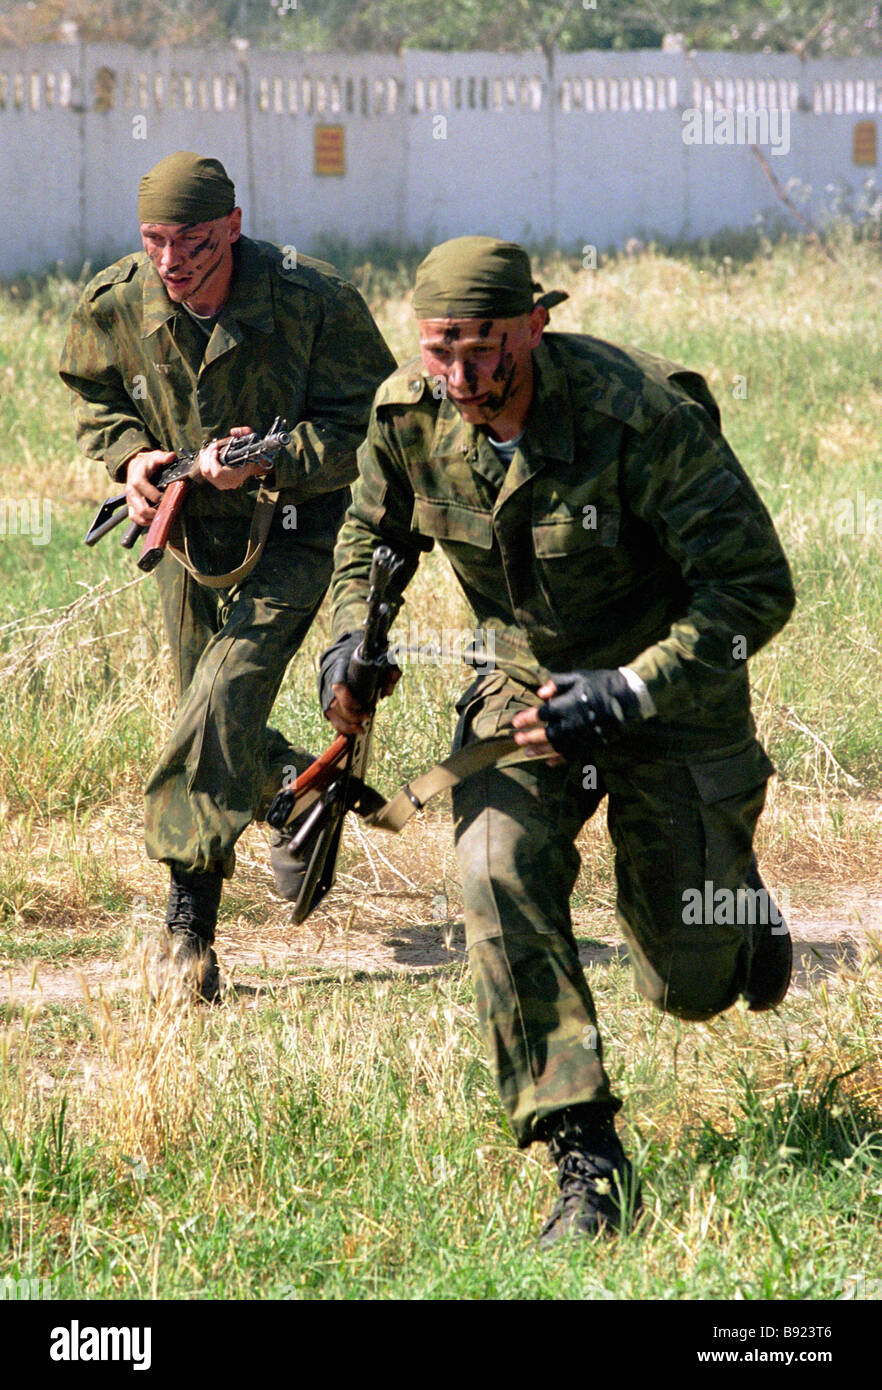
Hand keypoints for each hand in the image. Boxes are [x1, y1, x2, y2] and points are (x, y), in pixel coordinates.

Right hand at [125, 448, 175, 526]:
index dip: (158, 497)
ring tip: (162, 515)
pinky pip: (135, 518)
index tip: (168, 498)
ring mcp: (130, 500)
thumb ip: (163, 457)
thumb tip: (171, 456)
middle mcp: (131, 491)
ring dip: (151, 519)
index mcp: (137, 479)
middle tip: (167, 510)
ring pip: (137, 516)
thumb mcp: (155, 456)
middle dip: (156, 512)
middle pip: (142, 509)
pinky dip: (144, 522)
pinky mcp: (130, 506)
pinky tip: (154, 519)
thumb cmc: (147, 463)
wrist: (136, 466)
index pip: (146, 491)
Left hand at [197, 425, 266, 489]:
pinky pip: (205, 473)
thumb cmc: (252, 452)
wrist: (255, 464)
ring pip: (205, 472)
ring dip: (205, 458)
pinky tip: (206, 453)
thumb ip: (244, 432)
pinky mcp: (218, 482)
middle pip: (208, 472)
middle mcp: (228, 483)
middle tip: (213, 445)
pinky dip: (203, 462)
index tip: (216, 449)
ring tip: (210, 448)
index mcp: (236, 476)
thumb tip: (233, 432)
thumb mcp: (252, 439)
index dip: (212, 461)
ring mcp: (222, 484)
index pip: (217, 473)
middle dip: (207, 455)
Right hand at [319, 631, 400, 733]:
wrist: (346, 650)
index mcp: (341, 667)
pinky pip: (332, 718)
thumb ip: (389, 671)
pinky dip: (342, 727)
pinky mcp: (328, 701)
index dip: (347, 699)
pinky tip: (353, 730)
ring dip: (346, 725)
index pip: (338, 685)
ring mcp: (327, 692)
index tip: (360, 705)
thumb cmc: (365, 655)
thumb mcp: (381, 657)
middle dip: (351, 715)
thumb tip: (387, 692)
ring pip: (332, 714)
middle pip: (335, 704)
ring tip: (361, 729)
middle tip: (367, 716)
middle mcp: (330, 681)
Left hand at [516, 669, 643, 761]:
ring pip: (558, 747)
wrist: (628, 698)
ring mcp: (583, 735)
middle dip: (530, 737)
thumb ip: (557, 684)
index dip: (527, 719)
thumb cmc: (600, 683)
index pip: (543, 714)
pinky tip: (549, 762)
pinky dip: (559, 759)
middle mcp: (574, 722)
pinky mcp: (591, 742)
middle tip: (516, 740)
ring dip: (540, 751)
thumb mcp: (578, 677)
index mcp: (569, 704)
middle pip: (547, 734)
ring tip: (526, 753)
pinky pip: (573, 754)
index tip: (515, 722)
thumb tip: (540, 694)